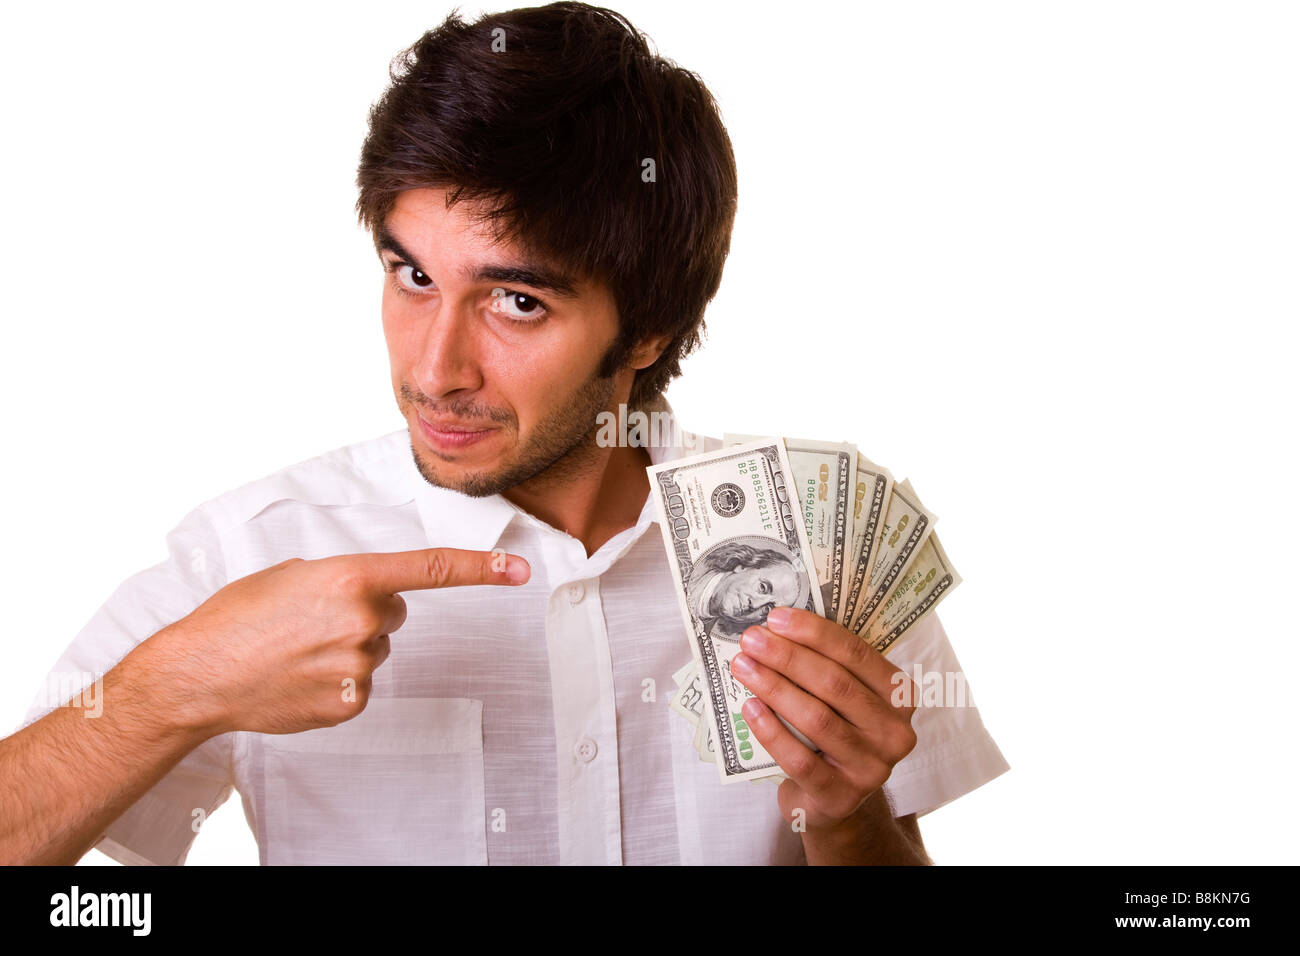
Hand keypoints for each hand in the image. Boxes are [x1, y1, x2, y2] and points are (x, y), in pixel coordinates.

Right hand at [141, 547, 529, 736]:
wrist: (199, 674)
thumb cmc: (238, 617)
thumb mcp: (293, 575)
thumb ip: (345, 578)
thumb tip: (375, 595)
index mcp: (350, 577)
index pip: (431, 570)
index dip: (481, 569)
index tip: (519, 569)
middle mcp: (363, 620)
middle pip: (395, 612)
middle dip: (364, 612)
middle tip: (311, 621)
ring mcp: (359, 666)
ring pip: (376, 649)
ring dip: (346, 647)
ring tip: (296, 651)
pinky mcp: (350, 703)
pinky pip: (361, 684)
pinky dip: (337, 680)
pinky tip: (300, 677)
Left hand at [729, 605, 917, 830]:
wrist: (833, 797)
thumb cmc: (836, 731)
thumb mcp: (845, 698)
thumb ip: (827, 665)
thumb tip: (778, 627)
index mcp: (900, 696)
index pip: (857, 654)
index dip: (814, 633)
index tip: (776, 618)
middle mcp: (894, 732)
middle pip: (835, 684)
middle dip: (788, 657)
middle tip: (751, 639)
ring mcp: (871, 768)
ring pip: (816, 719)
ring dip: (774, 688)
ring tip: (743, 667)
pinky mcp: (840, 796)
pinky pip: (799, 760)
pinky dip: (771, 731)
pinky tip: (749, 708)